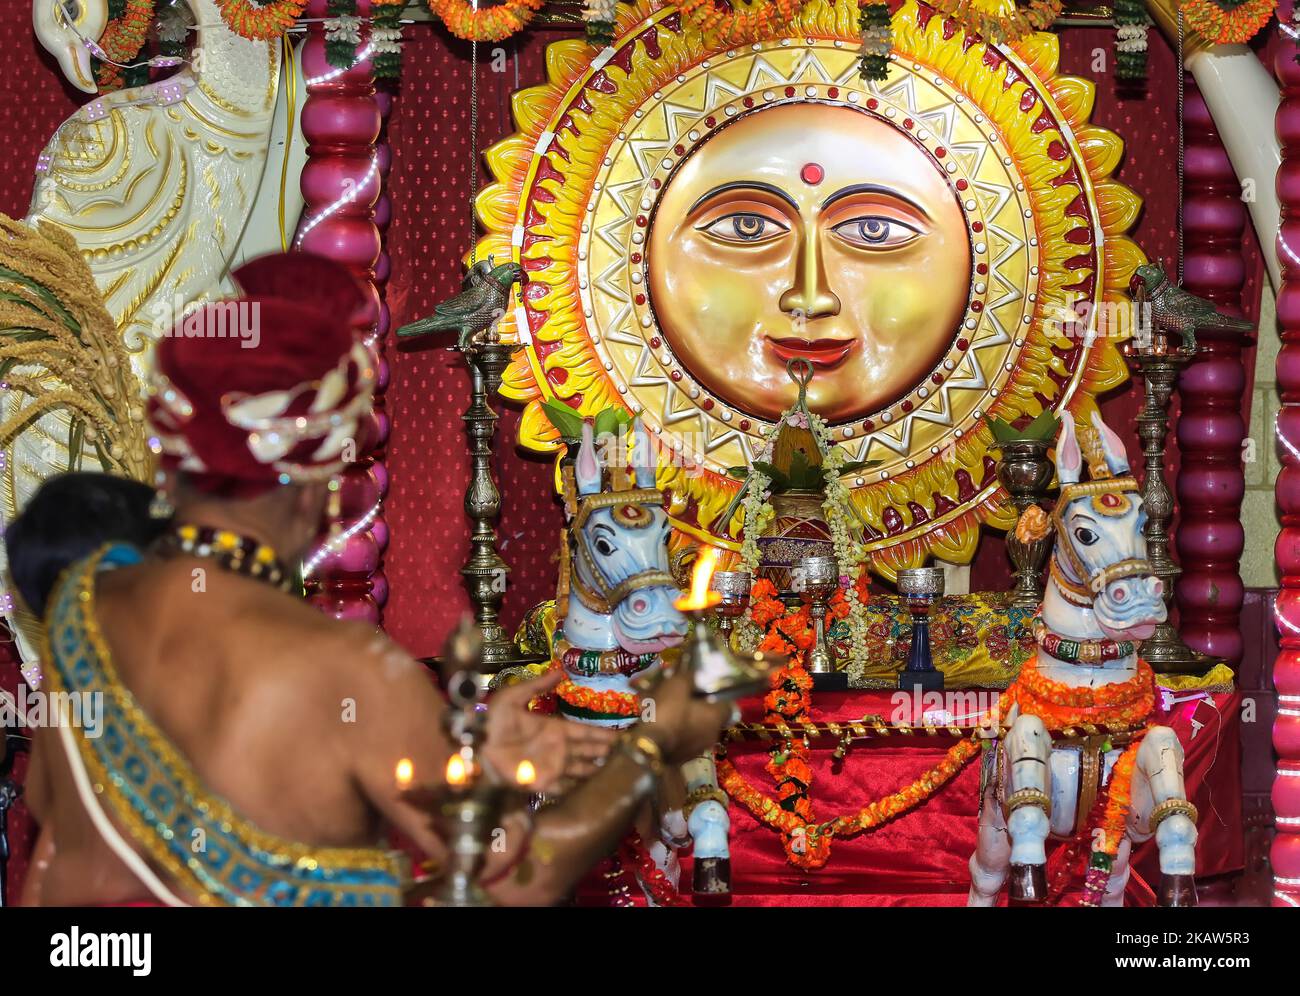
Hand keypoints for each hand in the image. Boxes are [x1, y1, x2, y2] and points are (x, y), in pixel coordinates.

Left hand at [482, 670, 615, 790]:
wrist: (475, 750)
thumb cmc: (492, 723)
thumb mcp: (512, 697)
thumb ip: (537, 686)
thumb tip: (560, 671)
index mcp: (552, 729)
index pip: (584, 732)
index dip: (602, 735)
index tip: (621, 736)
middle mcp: (556, 749)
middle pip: (588, 752)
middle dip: (607, 754)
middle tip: (629, 755)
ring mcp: (551, 768)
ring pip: (581, 770)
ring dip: (598, 771)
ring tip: (619, 773)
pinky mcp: (543, 784)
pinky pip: (566, 788)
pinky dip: (581, 789)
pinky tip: (596, 790)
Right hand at [635, 669, 731, 764]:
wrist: (647, 748)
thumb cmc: (668, 713)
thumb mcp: (677, 685)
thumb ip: (688, 677)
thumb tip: (694, 673)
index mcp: (716, 718)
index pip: (727, 704)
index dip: (717, 694)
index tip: (703, 686)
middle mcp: (711, 735)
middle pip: (707, 714)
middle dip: (695, 703)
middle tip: (679, 692)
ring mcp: (696, 748)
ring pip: (692, 725)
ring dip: (681, 714)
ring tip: (662, 703)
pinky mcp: (680, 757)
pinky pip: (679, 735)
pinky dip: (671, 726)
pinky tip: (655, 718)